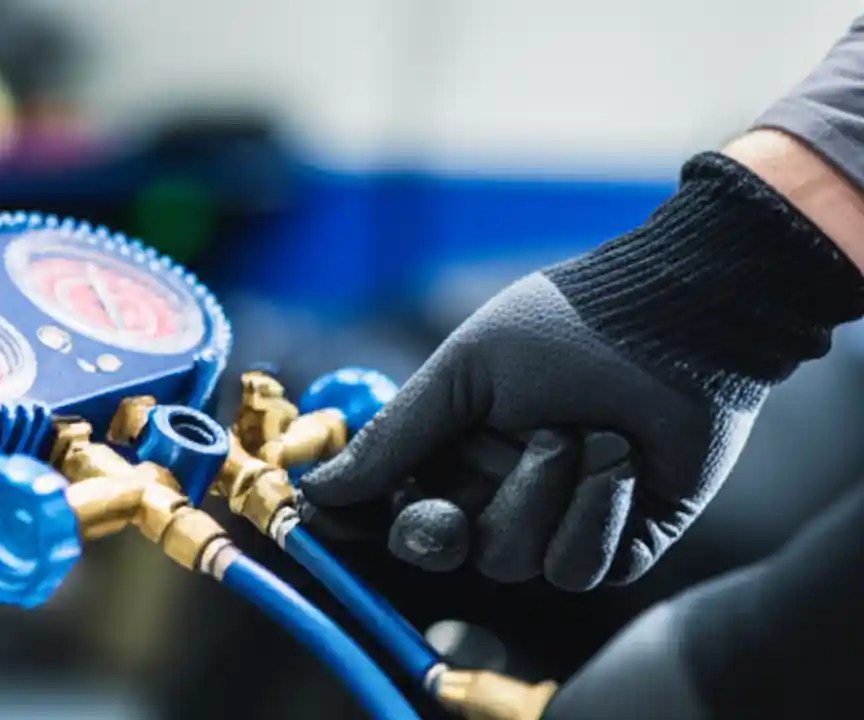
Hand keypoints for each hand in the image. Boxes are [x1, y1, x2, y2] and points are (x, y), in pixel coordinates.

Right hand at [301, 151, 863, 589]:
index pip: (401, 513)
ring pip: (515, 562)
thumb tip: (313, 488)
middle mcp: (500, 493)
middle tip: (510, 459)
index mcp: (454, 451)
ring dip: (549, 494)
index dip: (388, 521)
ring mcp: (559, 523)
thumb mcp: (462, 374)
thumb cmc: (564, 330)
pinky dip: (597, 514)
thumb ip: (393, 438)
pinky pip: (581, 569)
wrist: (678, 326)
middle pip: (453, 550)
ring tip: (590, 431)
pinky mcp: (618, 545)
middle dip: (481, 505)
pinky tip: (623, 459)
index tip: (375, 512)